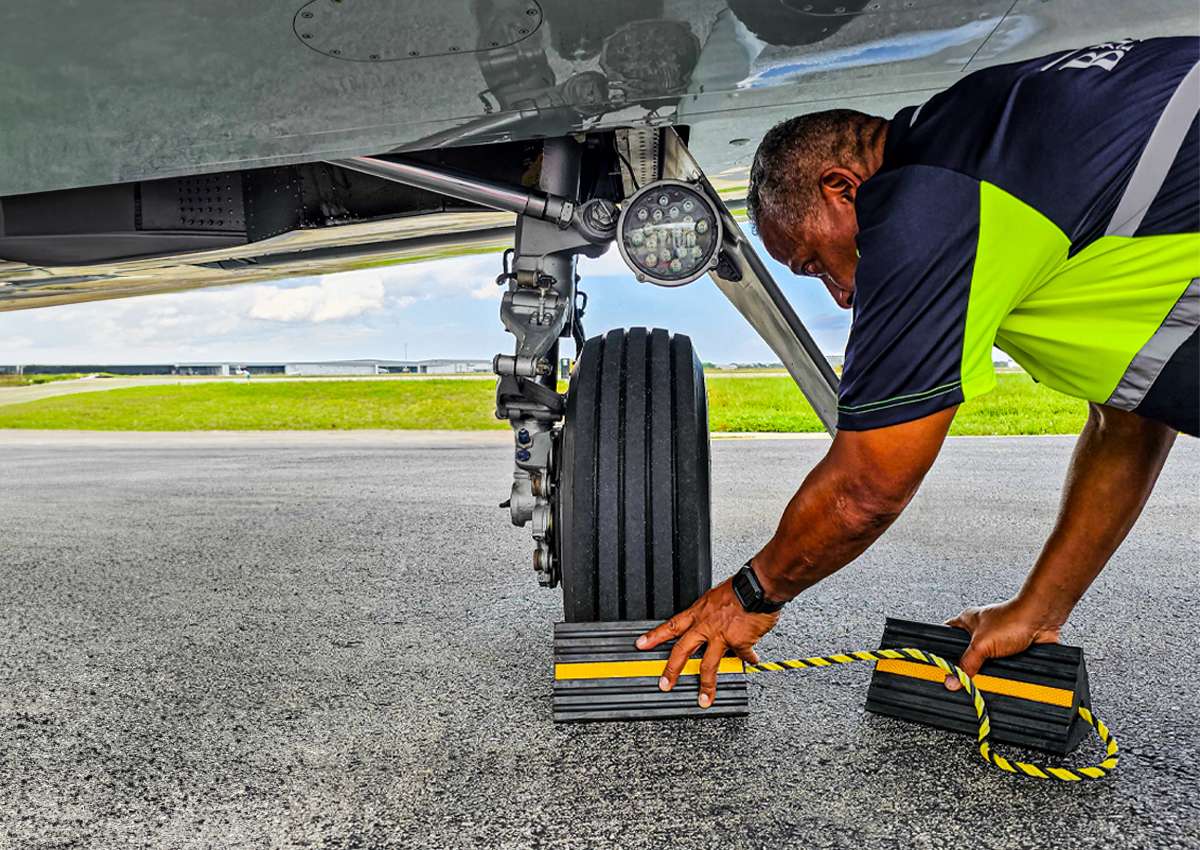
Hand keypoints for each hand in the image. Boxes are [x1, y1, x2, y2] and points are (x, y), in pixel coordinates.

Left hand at [636, 578, 780, 707]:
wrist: (758, 586)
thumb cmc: (739, 588)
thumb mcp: (715, 597)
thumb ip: (709, 614)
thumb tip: (709, 625)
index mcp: (698, 613)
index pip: (671, 625)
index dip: (654, 636)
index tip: (641, 644)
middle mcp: (706, 625)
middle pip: (683, 650)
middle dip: (672, 670)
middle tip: (664, 684)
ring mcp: (721, 636)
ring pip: (709, 665)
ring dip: (707, 685)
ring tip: (705, 699)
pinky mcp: (739, 643)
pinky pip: (743, 656)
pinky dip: (749, 658)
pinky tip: (753, 660)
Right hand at [943, 599, 1061, 690]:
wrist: (1042, 621)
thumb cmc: (1013, 619)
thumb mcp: (981, 645)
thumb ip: (967, 664)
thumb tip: (953, 680)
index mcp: (967, 621)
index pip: (946, 635)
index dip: (941, 648)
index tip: (940, 664)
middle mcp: (981, 631)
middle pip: (967, 654)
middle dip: (969, 666)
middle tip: (968, 675)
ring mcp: (997, 641)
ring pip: (986, 662)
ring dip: (990, 670)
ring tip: (991, 673)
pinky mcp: (1012, 650)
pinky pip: (1004, 667)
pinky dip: (1005, 672)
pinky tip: (1006, 673)